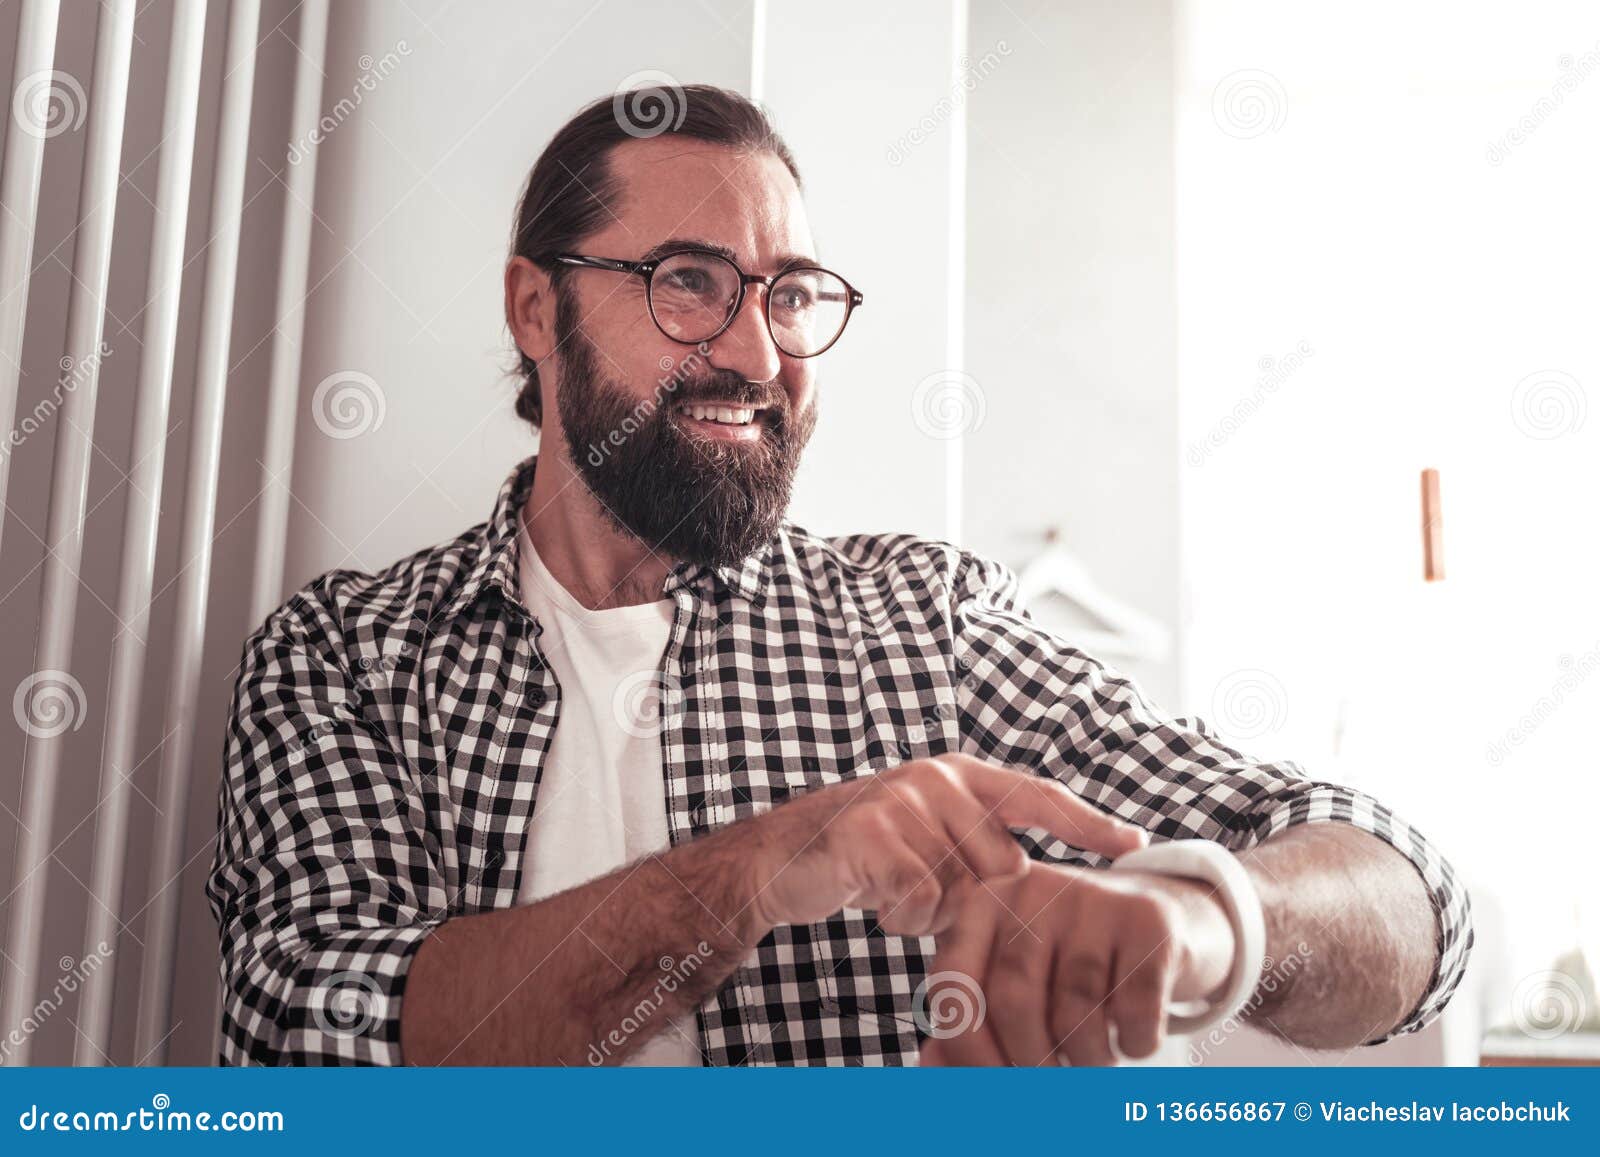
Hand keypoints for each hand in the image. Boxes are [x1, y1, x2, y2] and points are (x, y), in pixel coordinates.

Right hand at [742, 753, 1147, 934]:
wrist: (777, 861)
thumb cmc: (862, 857)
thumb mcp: (926, 836)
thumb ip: (977, 844)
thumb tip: (1036, 877)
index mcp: (958, 775)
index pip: (1039, 796)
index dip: (1090, 823)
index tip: (1136, 844)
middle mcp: (937, 778)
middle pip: (1003, 868)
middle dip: (971, 899)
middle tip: (919, 888)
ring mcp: (904, 801)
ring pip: (960, 892)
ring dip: (929, 911)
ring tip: (888, 887)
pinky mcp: (874, 834)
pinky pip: (920, 904)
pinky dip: (900, 918)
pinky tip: (871, 896)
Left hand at [918, 860, 1235, 1065]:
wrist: (1169, 918)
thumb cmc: (1074, 963)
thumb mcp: (1018, 983)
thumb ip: (972, 1023)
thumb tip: (929, 1065)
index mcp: (983, 905)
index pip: (956, 986)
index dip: (969, 1050)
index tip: (996, 1086)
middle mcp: (1032, 890)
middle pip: (1016, 1003)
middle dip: (1033, 1064)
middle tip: (1054, 1082)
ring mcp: (1092, 899)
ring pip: (1076, 1014)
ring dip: (1088, 1062)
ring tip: (1096, 1061)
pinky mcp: (1149, 920)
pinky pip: (1133, 1010)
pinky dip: (1134, 1044)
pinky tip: (1134, 1040)